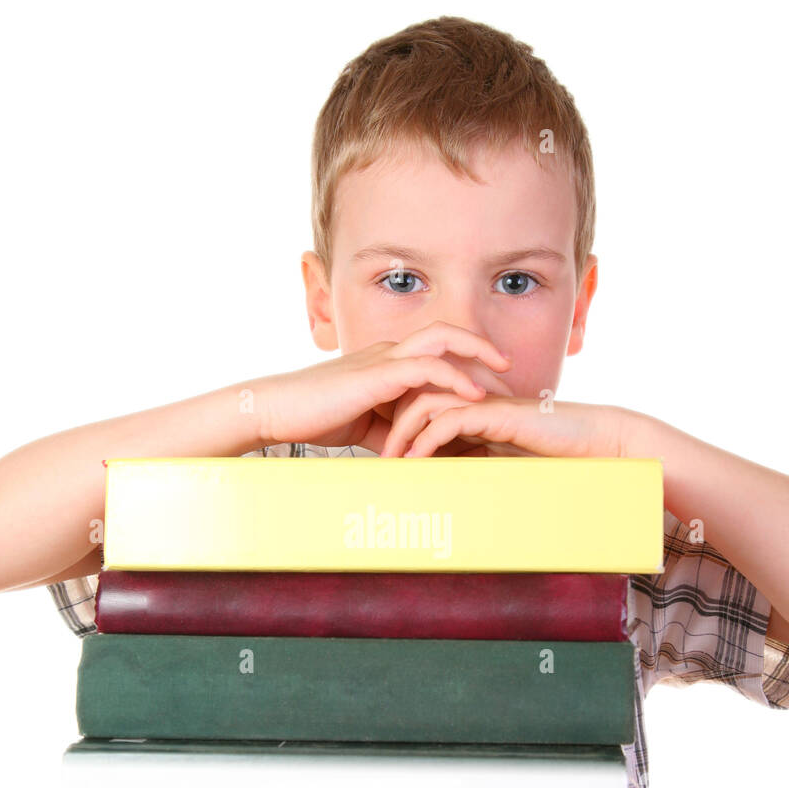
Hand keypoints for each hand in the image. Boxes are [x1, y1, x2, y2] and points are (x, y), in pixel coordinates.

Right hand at [252, 321, 511, 453]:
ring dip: (477, 353)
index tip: (492, 383)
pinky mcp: (378, 373)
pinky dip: (454, 378)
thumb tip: (421, 454)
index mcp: (387, 362)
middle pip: (445, 333)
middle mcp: (389, 352)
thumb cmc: (316, 418)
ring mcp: (383, 358)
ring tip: (504, 374)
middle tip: (510, 366)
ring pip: (441, 340)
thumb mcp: (367, 428)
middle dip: (481, 345)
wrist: (279, 412)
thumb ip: (396, 433)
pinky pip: (426, 367)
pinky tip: (474, 396)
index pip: (435, 351)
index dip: (466, 362)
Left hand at [380, 392, 628, 460]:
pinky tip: (415, 460)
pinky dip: (427, 440)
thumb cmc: (555, 457)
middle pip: (415, 400)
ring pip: (425, 405)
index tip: (380, 458)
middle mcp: (473, 402)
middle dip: (389, 427)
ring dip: (402, 433)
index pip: (422, 409)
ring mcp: (483, 404)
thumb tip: (448, 499)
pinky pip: (449, 420)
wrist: (593, 443)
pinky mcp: (494, 413)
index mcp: (471, 410)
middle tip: (375, 458)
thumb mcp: (503, 468)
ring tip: (389, 461)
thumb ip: (475, 471)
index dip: (398, 430)